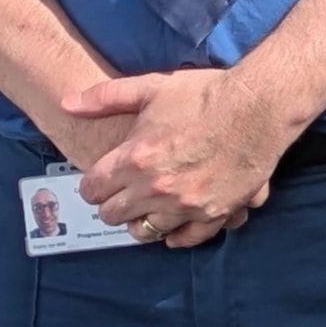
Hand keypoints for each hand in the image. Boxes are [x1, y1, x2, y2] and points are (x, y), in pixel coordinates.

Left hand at [69, 69, 296, 247]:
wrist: (260, 106)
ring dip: (140, 221)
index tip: (104, 180)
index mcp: (134, 158)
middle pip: (112, 214)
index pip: (92, 189)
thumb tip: (66, 103)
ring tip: (147, 208)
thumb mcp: (152, 87)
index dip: (94, 184)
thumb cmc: (206, 94)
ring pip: (144, 231)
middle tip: (124, 193)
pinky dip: (176, 236)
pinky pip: (186, 239)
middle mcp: (155, 188)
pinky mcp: (214, 212)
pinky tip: (173, 228)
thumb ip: (105, 97)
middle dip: (113, 204)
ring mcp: (185, 204)